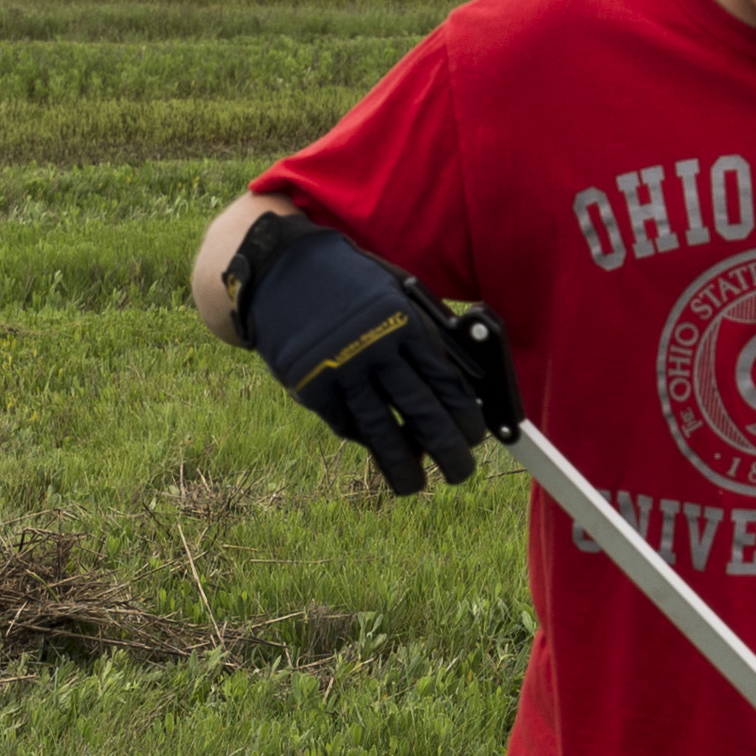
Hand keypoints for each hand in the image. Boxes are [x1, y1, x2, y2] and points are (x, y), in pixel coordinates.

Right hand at [239, 222, 502, 495]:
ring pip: (380, 430)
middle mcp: (376, 349)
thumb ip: (415, 341)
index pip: (444, 382)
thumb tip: (442, 396)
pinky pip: (344, 424)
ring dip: (402, 465)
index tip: (473, 439)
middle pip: (421, 412)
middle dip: (447, 449)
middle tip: (461, 473)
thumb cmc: (347, 282)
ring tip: (416, 486)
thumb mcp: (392, 297)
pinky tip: (377, 450)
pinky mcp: (311, 387)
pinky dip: (362, 439)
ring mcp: (341, 371)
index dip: (463, 417)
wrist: (282, 269)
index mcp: (404, 324)